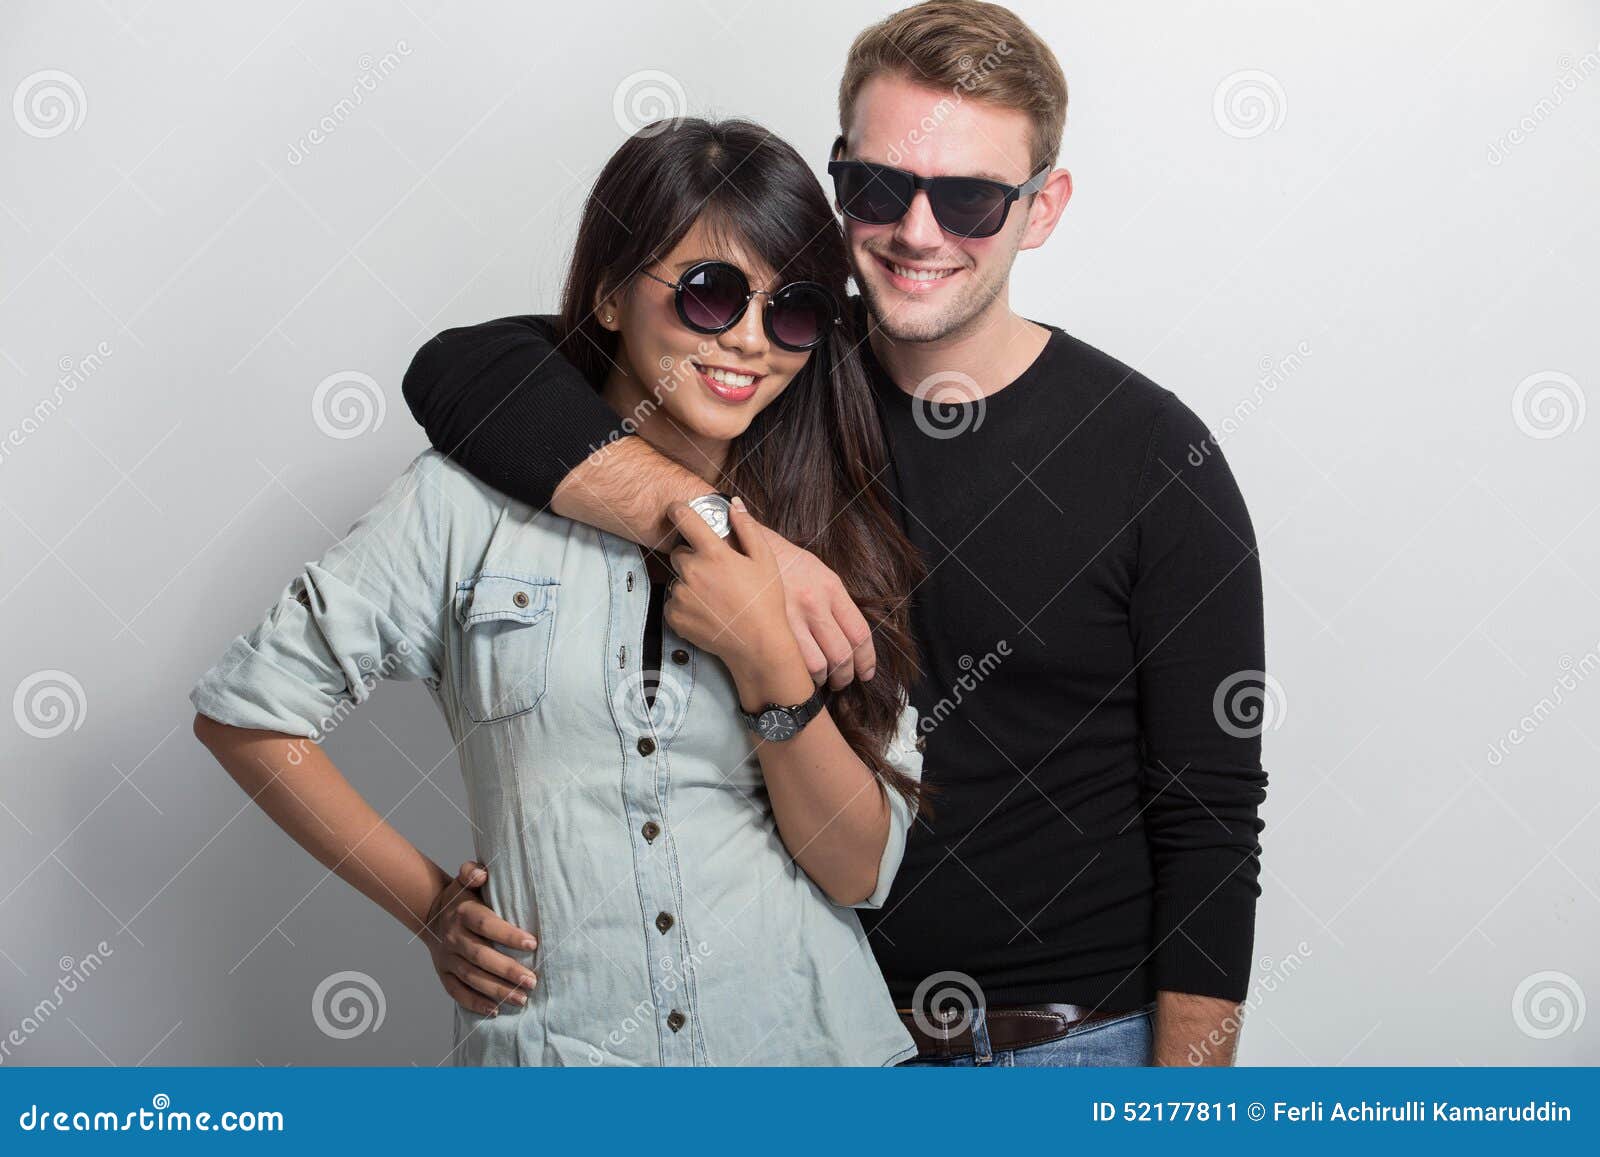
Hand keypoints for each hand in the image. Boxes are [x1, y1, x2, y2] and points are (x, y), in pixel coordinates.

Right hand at [422, 861, 538, 1015]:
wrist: (431, 914)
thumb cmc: (461, 897)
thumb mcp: (464, 879)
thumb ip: (472, 872)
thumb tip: (481, 875)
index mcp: (462, 913)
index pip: (486, 925)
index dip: (508, 934)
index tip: (533, 943)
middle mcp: (453, 937)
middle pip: (480, 956)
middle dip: (507, 970)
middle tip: (532, 980)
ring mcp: (447, 958)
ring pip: (472, 978)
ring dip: (497, 990)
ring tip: (523, 998)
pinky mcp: (444, 974)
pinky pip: (457, 992)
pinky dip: (475, 1003)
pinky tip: (496, 1010)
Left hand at [664, 498, 796, 676]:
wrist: (758, 645)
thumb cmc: (764, 602)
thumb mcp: (764, 560)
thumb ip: (747, 528)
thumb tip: (734, 504)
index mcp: (713, 554)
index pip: (685, 520)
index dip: (678, 510)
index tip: (676, 509)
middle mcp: (692, 572)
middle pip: (679, 554)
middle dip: (693, 558)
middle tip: (715, 573)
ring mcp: (681, 595)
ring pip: (678, 580)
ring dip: (690, 584)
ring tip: (715, 598)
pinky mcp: (675, 616)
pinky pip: (673, 602)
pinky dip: (685, 605)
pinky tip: (707, 611)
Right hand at [759, 527, 876, 689]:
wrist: (742, 547)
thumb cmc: (782, 563)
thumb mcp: (818, 572)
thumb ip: (836, 603)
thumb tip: (851, 637)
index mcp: (831, 588)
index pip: (860, 634)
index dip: (866, 661)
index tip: (866, 673)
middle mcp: (814, 603)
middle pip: (842, 655)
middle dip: (845, 677)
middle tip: (842, 682)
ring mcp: (789, 616)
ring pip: (817, 665)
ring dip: (821, 681)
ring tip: (819, 682)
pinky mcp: (766, 626)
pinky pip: (789, 662)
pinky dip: (797, 675)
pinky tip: (797, 675)